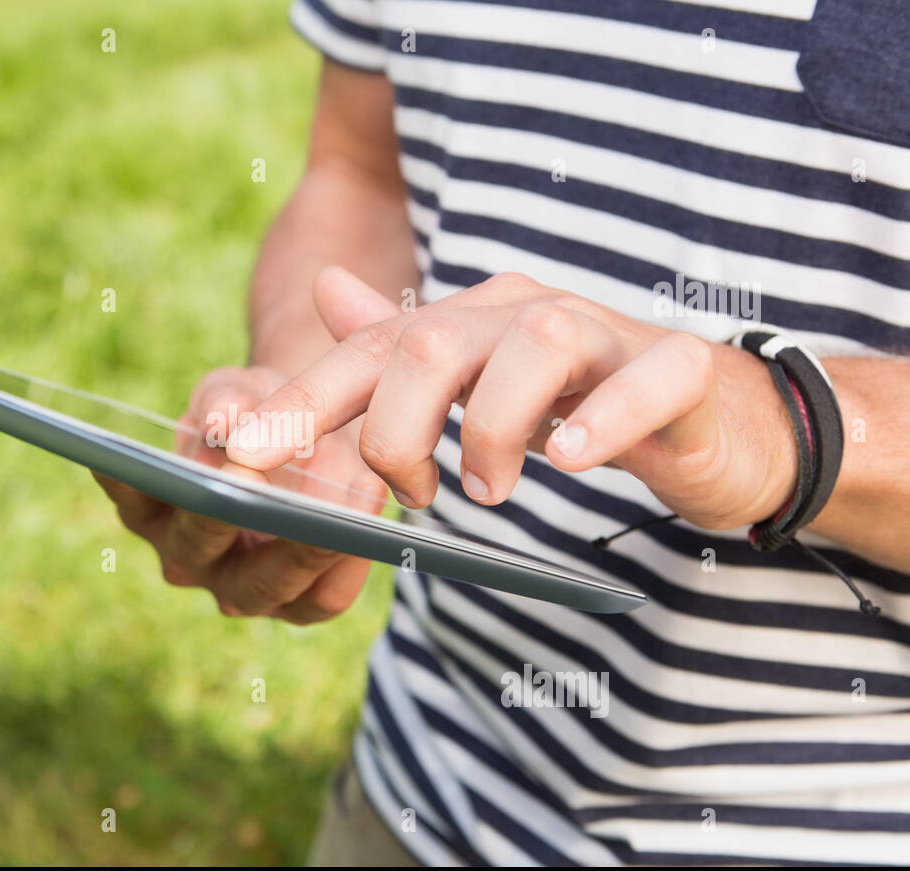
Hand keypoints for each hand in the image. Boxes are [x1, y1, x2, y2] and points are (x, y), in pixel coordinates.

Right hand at [93, 363, 387, 623]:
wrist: (311, 436)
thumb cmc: (258, 410)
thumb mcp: (237, 390)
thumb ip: (225, 399)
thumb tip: (222, 421)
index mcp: (151, 506)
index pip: (139, 498)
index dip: (161, 477)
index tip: (187, 448)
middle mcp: (186, 560)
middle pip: (200, 548)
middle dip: (235, 509)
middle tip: (265, 476)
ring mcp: (241, 591)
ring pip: (267, 584)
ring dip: (307, 541)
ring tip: (350, 491)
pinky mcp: (297, 607)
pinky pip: (322, 599)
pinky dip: (348, 564)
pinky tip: (373, 527)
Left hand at [226, 269, 798, 531]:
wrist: (709, 419)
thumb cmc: (576, 406)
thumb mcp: (475, 383)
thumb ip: (399, 350)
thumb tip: (324, 291)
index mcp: (472, 321)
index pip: (372, 350)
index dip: (304, 400)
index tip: (245, 456)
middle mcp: (529, 312)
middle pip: (436, 341)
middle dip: (396, 427)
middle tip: (411, 494)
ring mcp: (608, 334)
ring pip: (534, 344)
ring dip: (493, 427)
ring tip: (489, 492)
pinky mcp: (680, 372)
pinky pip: (645, 381)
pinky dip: (601, 421)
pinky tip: (567, 460)